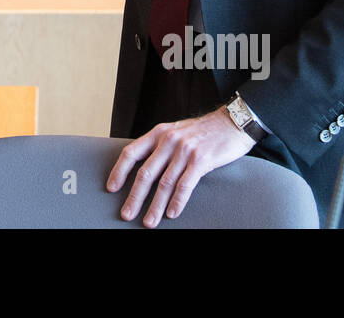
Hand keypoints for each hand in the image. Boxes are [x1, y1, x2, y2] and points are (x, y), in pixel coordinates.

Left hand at [105, 105, 254, 226]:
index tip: (111, 188)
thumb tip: (143, 167)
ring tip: (149, 222)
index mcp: (158, 133)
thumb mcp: (175, 131)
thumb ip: (160, 145)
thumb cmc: (203, 131)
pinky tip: (172, 213)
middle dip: (134, 197)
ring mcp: (184, 151)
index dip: (119, 171)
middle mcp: (168, 141)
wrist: (232, 122)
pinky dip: (177, 202)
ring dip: (155, 206)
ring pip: (164, 184)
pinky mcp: (201, 160)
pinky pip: (185, 185)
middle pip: (145, 173)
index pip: (131, 153)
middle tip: (126, 214)